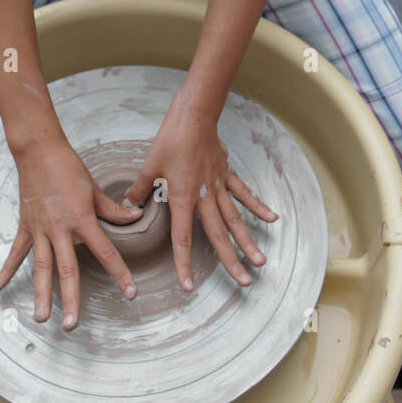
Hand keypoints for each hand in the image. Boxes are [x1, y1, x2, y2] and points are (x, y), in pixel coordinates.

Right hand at [0, 135, 142, 329]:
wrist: (39, 151)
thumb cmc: (69, 168)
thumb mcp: (95, 189)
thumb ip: (113, 210)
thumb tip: (136, 216)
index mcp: (82, 220)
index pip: (105, 252)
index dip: (119, 274)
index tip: (130, 293)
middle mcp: (60, 229)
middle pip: (67, 270)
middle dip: (70, 299)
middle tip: (71, 325)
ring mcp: (40, 230)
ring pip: (41, 268)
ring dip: (41, 294)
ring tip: (40, 318)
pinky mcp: (25, 226)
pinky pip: (16, 252)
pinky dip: (6, 269)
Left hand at [122, 94, 277, 292]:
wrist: (193, 116)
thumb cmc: (170, 140)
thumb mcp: (149, 165)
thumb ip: (140, 189)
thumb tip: (130, 207)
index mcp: (183, 197)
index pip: (182, 238)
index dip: (184, 263)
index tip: (189, 286)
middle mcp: (204, 197)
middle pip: (219, 235)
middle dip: (231, 261)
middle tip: (244, 282)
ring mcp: (219, 186)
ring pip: (235, 220)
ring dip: (248, 241)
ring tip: (260, 261)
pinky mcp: (227, 175)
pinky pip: (244, 194)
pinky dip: (257, 207)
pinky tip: (272, 219)